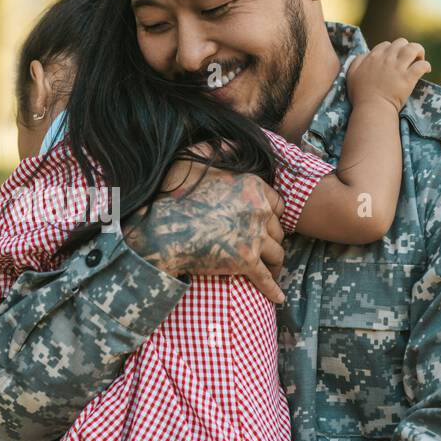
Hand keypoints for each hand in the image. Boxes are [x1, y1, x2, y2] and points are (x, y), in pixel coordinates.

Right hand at [122, 156, 287, 303]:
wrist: (162, 227)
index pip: (278, 204)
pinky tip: (278, 299)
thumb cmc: (173, 193)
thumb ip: (218, 149)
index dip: (272, 216)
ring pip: (277, 253)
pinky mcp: (246, 261)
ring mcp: (254, 236)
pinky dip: (274, 290)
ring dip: (275, 263)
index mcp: (252, 186)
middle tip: (266, 250)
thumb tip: (232, 142)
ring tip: (270, 271)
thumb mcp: (195, 159)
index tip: (266, 224)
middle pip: (278, 230)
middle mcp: (259, 210)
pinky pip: (267, 279)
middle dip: (273, 240)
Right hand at [347, 37, 430, 111]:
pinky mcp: (409, 78)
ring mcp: (399, 68)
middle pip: (401, 43)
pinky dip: (426, 66)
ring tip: (419, 60)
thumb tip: (365, 54)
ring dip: (419, 52)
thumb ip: (357, 61)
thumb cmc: (360, 95)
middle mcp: (387, 59)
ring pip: (414, 49)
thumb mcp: (351, 75)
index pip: (386, 44)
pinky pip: (422, 65)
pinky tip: (426, 71)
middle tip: (408, 59)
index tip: (394, 59)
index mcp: (373, 57)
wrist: (372, 109)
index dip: (391, 50)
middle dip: (406, 48)